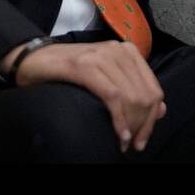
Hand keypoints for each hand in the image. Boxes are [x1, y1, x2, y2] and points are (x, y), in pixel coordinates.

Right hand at [9, 40, 166, 152]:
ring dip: (131, 125)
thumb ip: (132, 90)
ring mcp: (101, 56)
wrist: (33, 59)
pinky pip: (112, 96)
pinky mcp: (85, 66)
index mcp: (126, 51)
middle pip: (145, 95)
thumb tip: (161, 109)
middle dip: (143, 124)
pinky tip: (119, 133)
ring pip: (131, 96)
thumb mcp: (105, 79)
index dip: (152, 117)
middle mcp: (117, 50)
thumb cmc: (68, 72)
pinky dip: (119, 119)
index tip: (142, 138)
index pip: (153, 88)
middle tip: (133, 144)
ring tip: (124, 141)